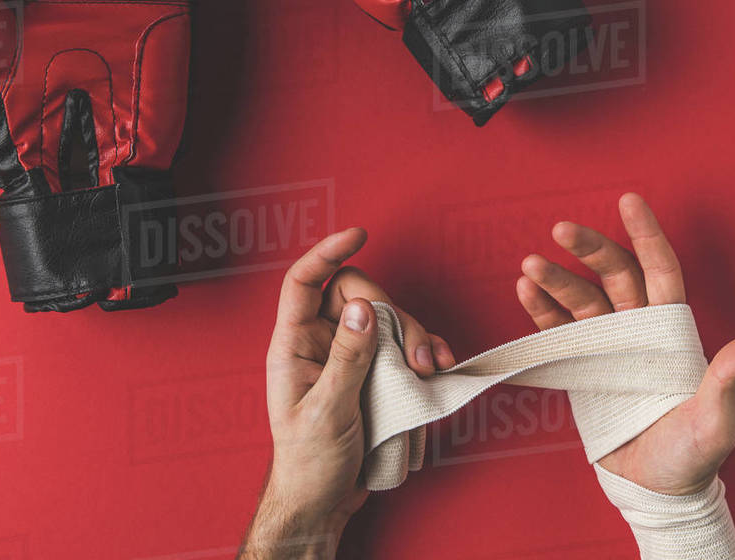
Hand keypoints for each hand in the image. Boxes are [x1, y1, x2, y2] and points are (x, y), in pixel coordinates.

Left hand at [240, 229, 454, 558]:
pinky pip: (405, 346)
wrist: (323, 501)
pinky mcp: (376, 373)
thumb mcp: (326, 412)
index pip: (304, 281)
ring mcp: (351, 356)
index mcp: (294, 344)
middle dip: (393, 312)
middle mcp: (322, 341)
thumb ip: (346, 359)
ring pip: (389, 319)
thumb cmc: (309, 462)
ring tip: (430, 367)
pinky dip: (426, 352)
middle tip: (414, 350)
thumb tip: (361, 308)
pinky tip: (439, 370)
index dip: (327, 252)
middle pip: (358, 294)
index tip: (358, 234)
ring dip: (416, 335)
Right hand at [516, 194, 734, 495]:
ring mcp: (609, 345)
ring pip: (581, 299)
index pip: (659, 269)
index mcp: (673, 329)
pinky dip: (542, 309)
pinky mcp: (583, 367)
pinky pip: (560, 330)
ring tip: (531, 265)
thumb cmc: (695, 453)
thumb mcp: (719, 417)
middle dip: (588, 248)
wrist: (657, 488)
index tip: (629, 200)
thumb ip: (733, 377)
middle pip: (613, 274)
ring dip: (556, 279)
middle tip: (561, 228)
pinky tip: (525, 290)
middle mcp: (640, 328)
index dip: (646, 234)